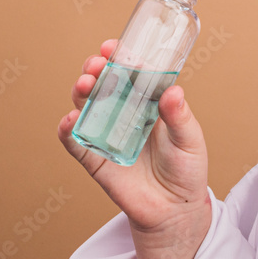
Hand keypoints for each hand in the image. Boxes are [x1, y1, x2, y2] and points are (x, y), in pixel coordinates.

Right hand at [58, 40, 210, 234]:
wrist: (175, 211)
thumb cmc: (186, 170)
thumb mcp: (190, 140)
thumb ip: (179, 117)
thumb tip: (173, 90)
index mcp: (148, 102)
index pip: (130, 73)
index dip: (120, 58)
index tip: (113, 47)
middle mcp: (124, 113)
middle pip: (103, 84)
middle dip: (95, 69)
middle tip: (96, 64)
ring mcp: (106, 134)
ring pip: (86, 106)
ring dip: (80, 92)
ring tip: (84, 85)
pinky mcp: (95, 159)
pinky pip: (76, 142)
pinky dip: (67, 130)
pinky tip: (69, 120)